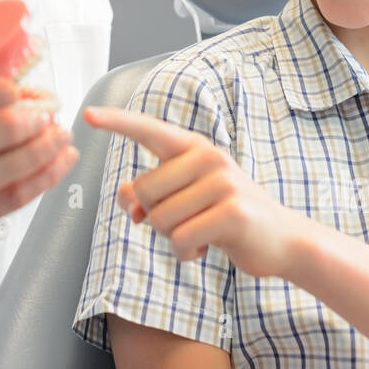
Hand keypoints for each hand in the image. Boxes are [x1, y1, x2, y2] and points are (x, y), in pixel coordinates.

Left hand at [83, 105, 304, 279]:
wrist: (280, 239)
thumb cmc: (225, 215)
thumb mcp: (188, 198)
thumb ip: (152, 193)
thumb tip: (126, 199)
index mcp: (193, 148)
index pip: (148, 131)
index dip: (117, 122)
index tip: (87, 115)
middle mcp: (207, 157)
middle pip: (144, 191)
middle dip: (155, 216)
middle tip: (186, 221)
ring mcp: (222, 183)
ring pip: (159, 218)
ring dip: (172, 238)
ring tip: (200, 234)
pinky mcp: (231, 212)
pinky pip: (179, 238)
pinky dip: (185, 252)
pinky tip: (205, 248)